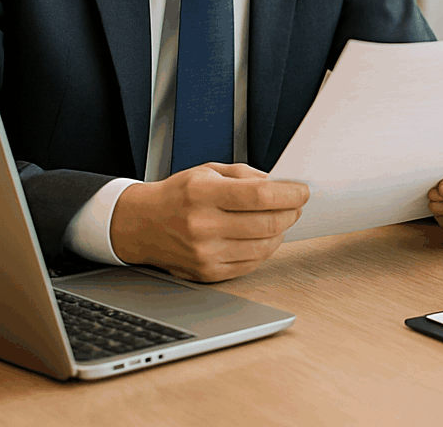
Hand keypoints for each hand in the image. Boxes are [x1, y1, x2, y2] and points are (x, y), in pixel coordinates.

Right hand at [109, 163, 308, 281]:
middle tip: (295, 206)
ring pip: (263, 247)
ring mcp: (204, 253)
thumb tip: (280, 184)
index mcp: (203, 193)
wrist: (141, 225)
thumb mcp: (207, 171)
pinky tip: (262, 238)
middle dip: (290, 213)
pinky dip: (264, 250)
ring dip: (280, 233)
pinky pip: (250, 264)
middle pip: (266, 224)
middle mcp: (202, 225)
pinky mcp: (207, 272)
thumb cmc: (177, 196)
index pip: (260, 196)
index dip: (289, 195)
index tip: (302, 192)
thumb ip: (245, 175)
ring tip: (280, 221)